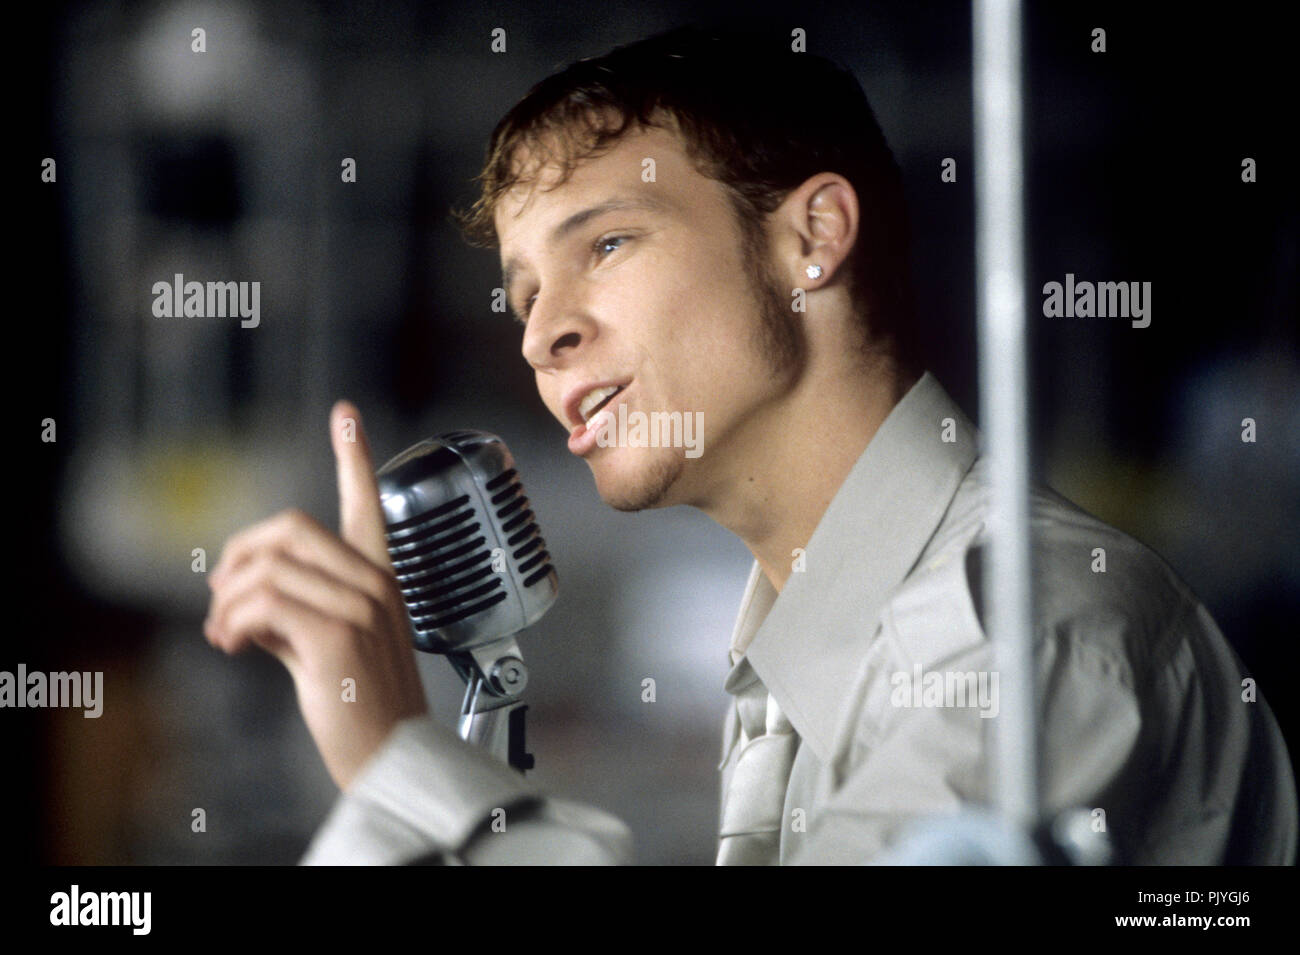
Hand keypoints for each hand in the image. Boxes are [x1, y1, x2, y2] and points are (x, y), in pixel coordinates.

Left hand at [205, 401, 427, 789]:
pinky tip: (232, 646)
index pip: (366, 507)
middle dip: (240, 555)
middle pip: (291, 529)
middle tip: (222, 597)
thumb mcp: (320, 647)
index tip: (346, 415)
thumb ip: (289, 613)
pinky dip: (232, 622)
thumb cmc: (359, 706)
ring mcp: (360, 606)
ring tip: (224, 635)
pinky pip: (264, 603)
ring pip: (268, 568)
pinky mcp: (337, 633)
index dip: (354, 458)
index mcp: (377, 581)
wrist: (389, 754)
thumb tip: (238, 602)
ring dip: (227, 602)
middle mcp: (374, 584)